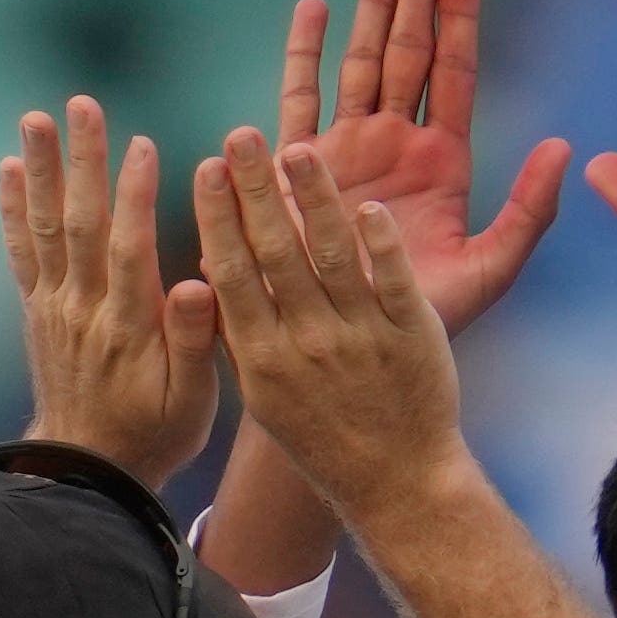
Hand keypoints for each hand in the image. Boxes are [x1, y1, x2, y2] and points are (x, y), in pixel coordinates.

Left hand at [1, 95, 223, 487]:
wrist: (87, 470)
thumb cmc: (154, 433)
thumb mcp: (193, 401)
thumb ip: (193, 341)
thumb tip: (196, 285)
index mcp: (130, 327)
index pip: (131, 248)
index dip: (134, 196)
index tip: (142, 144)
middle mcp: (85, 309)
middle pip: (81, 224)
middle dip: (83, 162)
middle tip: (82, 106)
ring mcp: (56, 307)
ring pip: (47, 228)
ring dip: (43, 170)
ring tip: (36, 118)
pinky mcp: (39, 310)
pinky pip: (21, 254)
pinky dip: (13, 210)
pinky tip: (11, 168)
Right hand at [186, 130, 473, 525]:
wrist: (395, 481)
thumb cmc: (322, 433)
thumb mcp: (265, 392)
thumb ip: (238, 330)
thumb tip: (206, 268)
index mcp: (262, 356)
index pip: (232, 273)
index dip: (218, 218)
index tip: (206, 167)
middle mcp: (307, 343)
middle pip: (275, 254)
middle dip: (255, 192)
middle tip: (241, 135)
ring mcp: (361, 339)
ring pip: (332, 258)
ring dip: (314, 201)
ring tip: (298, 149)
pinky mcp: (411, 337)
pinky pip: (394, 283)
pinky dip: (380, 246)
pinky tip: (368, 208)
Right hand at [282, 0, 570, 331]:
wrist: (354, 358)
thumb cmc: (425, 327)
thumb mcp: (490, 269)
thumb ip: (530, 212)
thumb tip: (565, 146)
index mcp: (443, 164)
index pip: (454, 73)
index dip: (459, 16)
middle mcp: (396, 148)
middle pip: (409, 51)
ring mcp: (347, 152)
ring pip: (361, 61)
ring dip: (373, 6)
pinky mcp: (301, 169)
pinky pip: (301, 98)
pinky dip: (307, 53)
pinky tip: (315, 6)